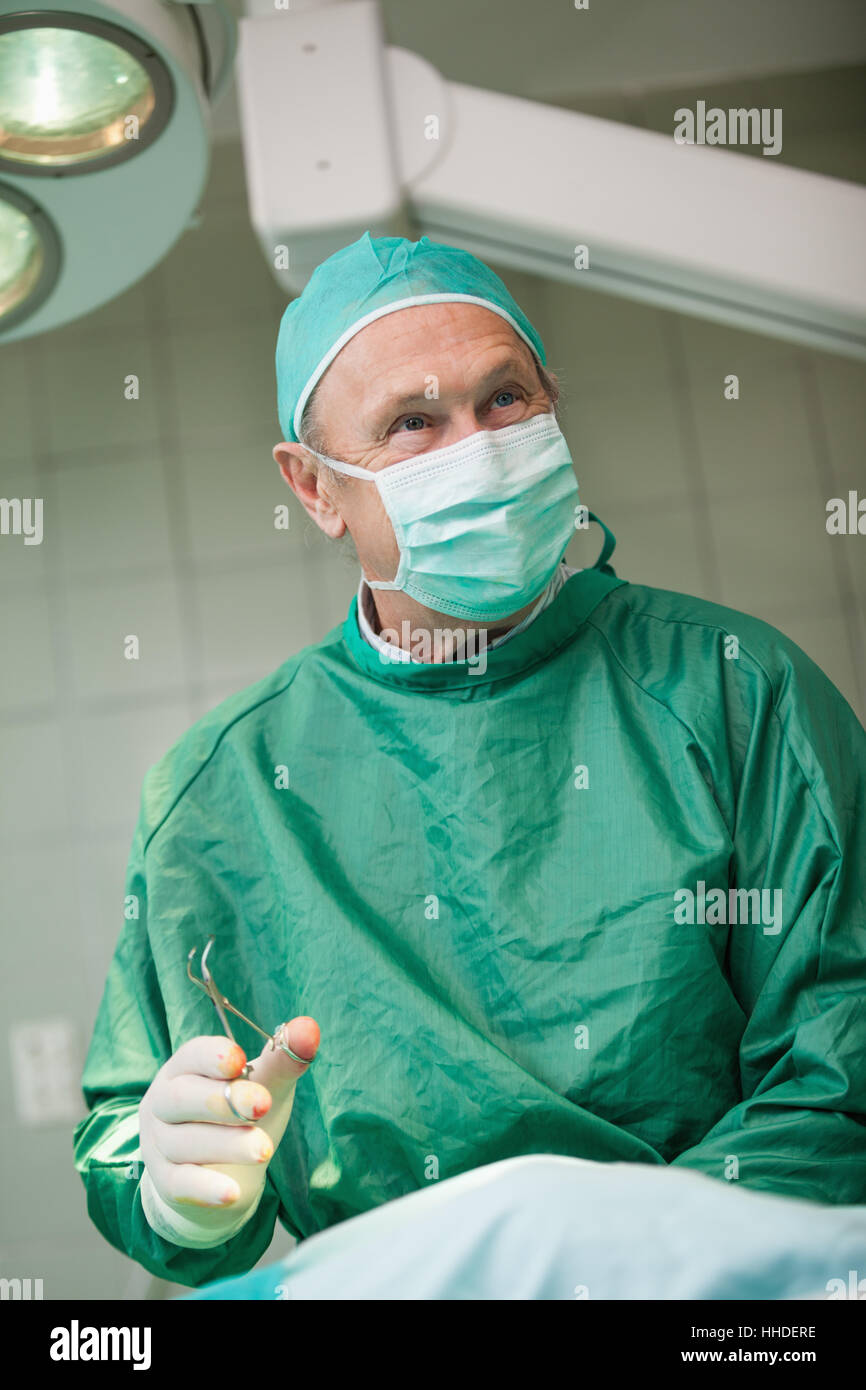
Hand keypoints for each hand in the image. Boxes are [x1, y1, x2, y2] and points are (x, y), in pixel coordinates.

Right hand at [139, 1018, 318, 1230]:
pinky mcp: (165, 1183)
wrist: (222, 1173)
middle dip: (224, 1100)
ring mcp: (159, 1145)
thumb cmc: (241, 1116)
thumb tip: (310, 1027)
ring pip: (183, 1142)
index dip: (212, 1056)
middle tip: (263, 1106)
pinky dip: (206, 1187)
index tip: (239, 1059)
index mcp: (184, 1069)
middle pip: (180, 1097)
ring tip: (264, 1150)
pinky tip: (232, 1192)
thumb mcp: (263, 1084)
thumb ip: (283, 1058)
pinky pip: (181, 1184)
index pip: (190, 1055)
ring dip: (226, 1144)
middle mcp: (163, 1103)